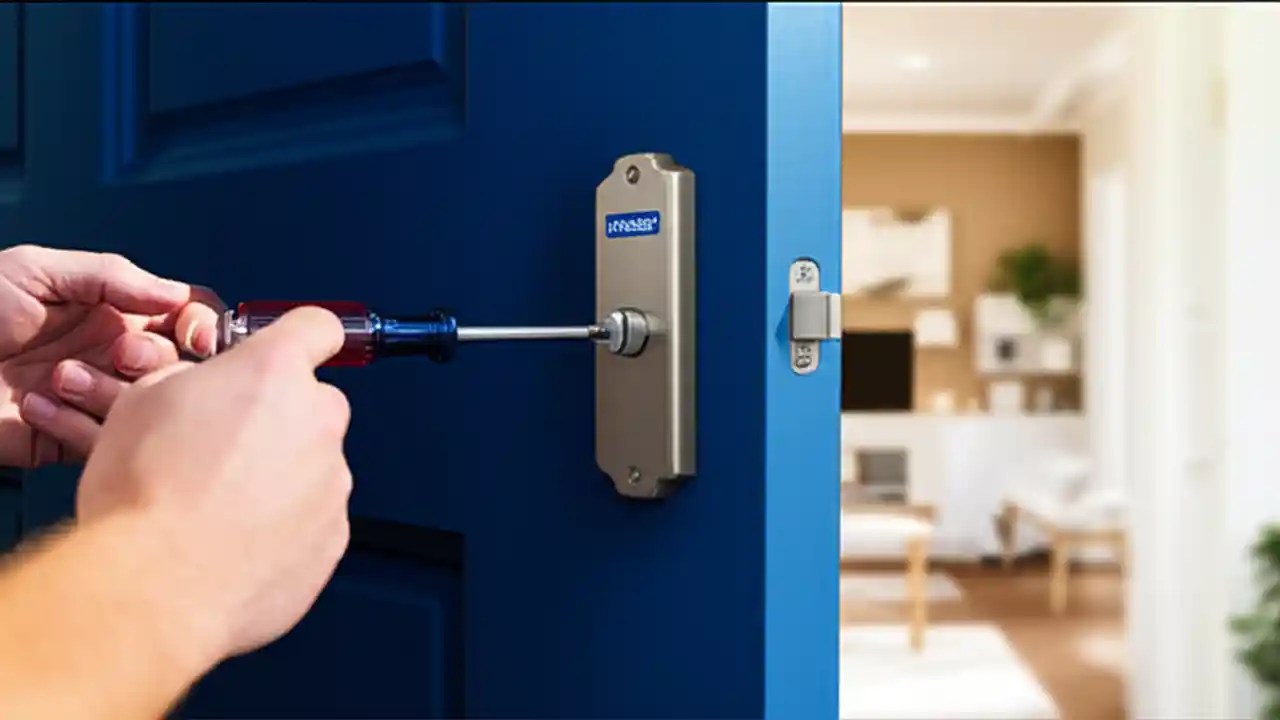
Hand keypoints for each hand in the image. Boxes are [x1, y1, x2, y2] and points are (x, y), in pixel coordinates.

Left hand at [0, 244, 222, 466]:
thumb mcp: (36, 270)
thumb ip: (113, 276)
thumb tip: (179, 295)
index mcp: (112, 311)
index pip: (185, 316)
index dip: (201, 323)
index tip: (195, 330)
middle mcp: (112, 355)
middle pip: (180, 362)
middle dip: (155, 356)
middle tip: (119, 352)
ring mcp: (96, 398)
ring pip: (152, 405)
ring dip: (115, 389)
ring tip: (61, 378)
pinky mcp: (73, 439)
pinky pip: (107, 440)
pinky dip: (81, 423)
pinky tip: (39, 403)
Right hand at [77, 306, 352, 661]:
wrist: (155, 585)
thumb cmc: (144, 495)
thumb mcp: (141, 402)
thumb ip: (191, 380)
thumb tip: (199, 387)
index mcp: (274, 372)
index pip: (318, 327)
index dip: (299, 337)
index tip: (291, 350)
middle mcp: (317, 420)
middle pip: (314, 404)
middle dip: (278, 420)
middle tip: (224, 449)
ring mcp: (332, 481)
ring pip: (314, 465)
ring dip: (279, 477)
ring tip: (219, 506)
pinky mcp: (334, 537)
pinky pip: (314, 519)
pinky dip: (285, 526)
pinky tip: (236, 541)